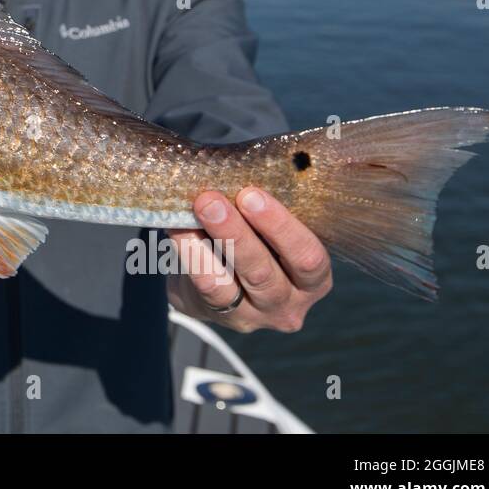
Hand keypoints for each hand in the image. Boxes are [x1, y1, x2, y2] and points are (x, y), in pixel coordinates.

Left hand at [167, 187, 332, 332]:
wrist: (224, 273)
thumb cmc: (259, 237)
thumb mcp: (274, 229)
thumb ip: (264, 209)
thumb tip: (231, 172)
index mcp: (313, 280)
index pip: (308, 258)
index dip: (281, 227)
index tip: (251, 194)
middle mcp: (286, 306)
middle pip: (262, 273)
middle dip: (235, 234)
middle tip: (211, 200)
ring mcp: (247, 317)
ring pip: (222, 285)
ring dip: (199, 245)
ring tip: (193, 210)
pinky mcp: (211, 315)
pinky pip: (196, 285)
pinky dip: (185, 252)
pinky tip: (175, 226)